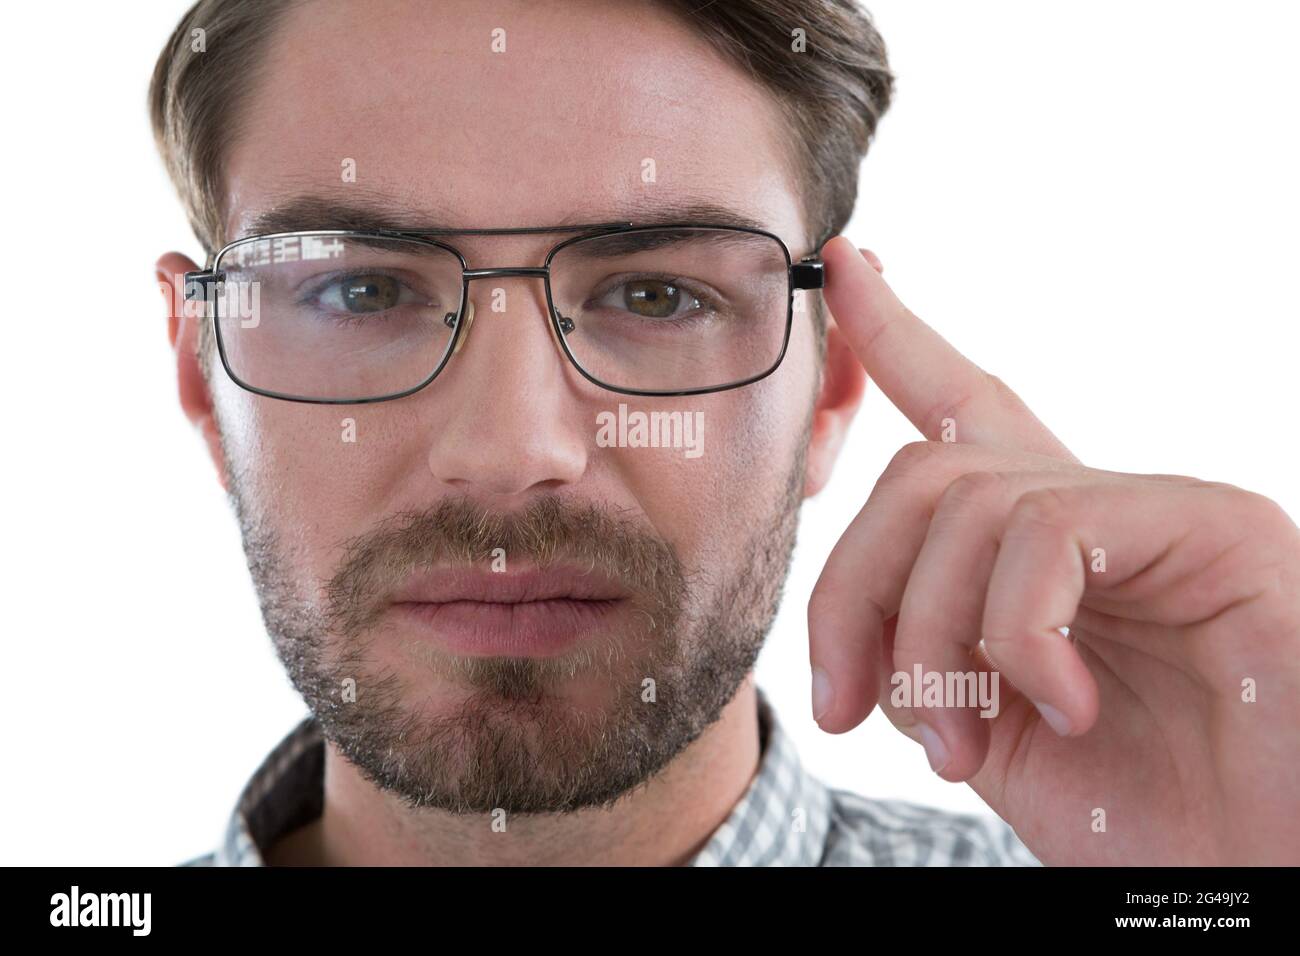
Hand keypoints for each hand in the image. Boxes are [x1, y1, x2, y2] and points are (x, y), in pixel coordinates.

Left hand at [808, 236, 1299, 864]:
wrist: (1260, 869)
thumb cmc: (1140, 814)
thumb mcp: (987, 732)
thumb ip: (922, 653)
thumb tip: (863, 617)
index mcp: (1046, 553)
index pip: (961, 409)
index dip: (896, 338)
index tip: (846, 268)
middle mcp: (1101, 510)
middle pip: (922, 472)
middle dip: (852, 589)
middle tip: (848, 708)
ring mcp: (1161, 509)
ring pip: (967, 500)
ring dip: (929, 640)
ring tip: (961, 746)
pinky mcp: (1218, 525)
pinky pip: (1050, 531)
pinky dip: (1021, 638)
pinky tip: (1065, 707)